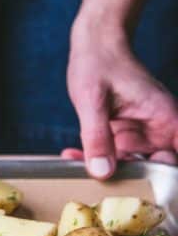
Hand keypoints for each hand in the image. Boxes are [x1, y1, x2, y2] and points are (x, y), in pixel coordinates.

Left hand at [63, 24, 177, 178]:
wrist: (93, 43)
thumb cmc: (99, 62)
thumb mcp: (92, 100)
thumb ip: (98, 136)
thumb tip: (102, 172)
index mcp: (166, 120)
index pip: (176, 160)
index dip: (167, 180)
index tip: (145, 192)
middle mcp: (157, 130)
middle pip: (153, 168)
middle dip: (127, 181)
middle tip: (98, 189)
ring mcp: (139, 133)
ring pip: (128, 164)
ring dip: (104, 169)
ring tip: (74, 168)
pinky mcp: (121, 133)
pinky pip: (111, 153)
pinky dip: (93, 156)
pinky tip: (69, 155)